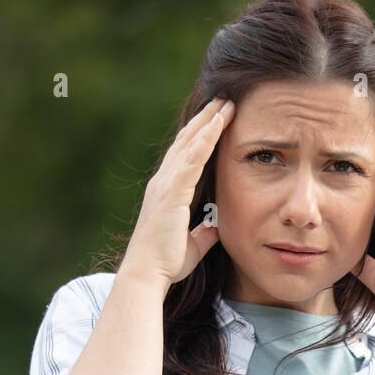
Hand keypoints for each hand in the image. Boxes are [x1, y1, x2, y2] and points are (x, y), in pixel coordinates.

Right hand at [119, 97, 234, 292]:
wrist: (147, 274)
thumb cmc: (165, 263)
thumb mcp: (193, 245)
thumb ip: (204, 232)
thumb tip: (216, 225)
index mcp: (167, 192)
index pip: (185, 156)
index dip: (200, 136)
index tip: (216, 120)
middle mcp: (163, 182)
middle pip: (187, 142)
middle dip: (205, 119)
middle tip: (223, 100)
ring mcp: (166, 184)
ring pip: (190, 144)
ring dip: (209, 122)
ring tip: (226, 103)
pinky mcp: (172, 192)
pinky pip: (192, 159)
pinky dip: (206, 139)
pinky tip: (218, 124)